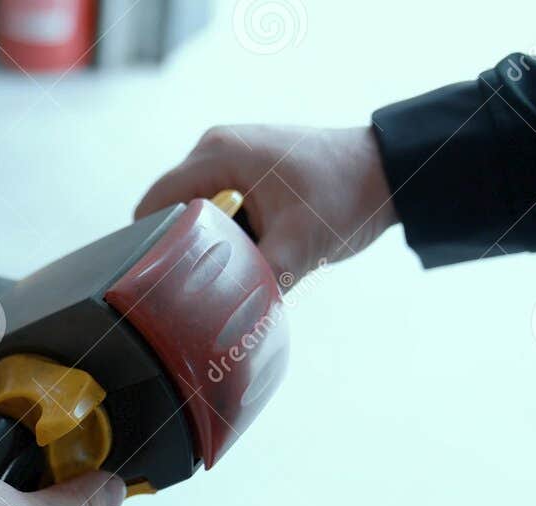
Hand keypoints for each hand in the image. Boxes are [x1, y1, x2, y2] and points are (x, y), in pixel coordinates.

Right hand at [135, 125, 398, 282]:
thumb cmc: (347, 196)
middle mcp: (216, 147)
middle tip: (181, 287)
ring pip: (191, 206)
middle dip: (173, 245)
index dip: (145, 245)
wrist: (390, 169)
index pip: (154, 203)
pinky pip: (214, 201)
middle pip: (168, 206)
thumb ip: (257, 284)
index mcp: (218, 155)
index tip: (149, 283)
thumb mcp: (299, 247)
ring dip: (198, 239)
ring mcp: (231, 152)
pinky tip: (233, 255)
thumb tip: (226, 327)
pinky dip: (218, 228)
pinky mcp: (246, 165)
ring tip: (208, 275)